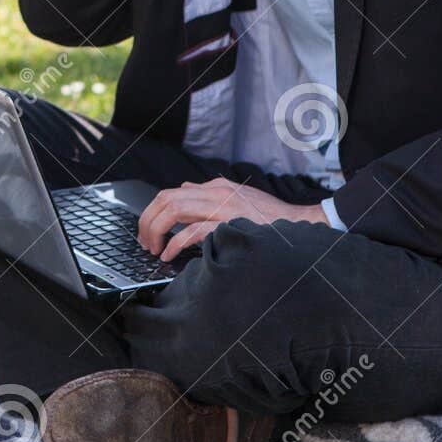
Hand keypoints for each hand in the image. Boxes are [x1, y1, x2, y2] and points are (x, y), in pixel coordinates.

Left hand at [136, 177, 327, 260]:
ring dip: (157, 230)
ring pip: (174, 210)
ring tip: (154, 248)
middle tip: (144, 241)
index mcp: (215, 188)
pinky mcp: (228, 224)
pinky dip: (175, 243)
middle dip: (148, 220)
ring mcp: (221, 207)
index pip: (171, 193)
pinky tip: (169, 254)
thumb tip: (184, 189)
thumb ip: (209, 194)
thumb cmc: (269, 217)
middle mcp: (215, 193)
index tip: (147, 230)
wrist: (298, 225)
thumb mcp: (236, 198)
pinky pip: (192, 231)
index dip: (153, 211)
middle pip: (166, 199)